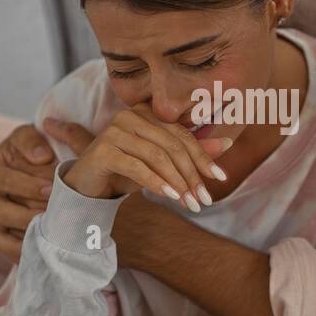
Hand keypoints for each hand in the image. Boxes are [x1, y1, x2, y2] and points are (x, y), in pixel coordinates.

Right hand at [0, 124, 59, 260]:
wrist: (43, 172)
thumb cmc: (38, 151)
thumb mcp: (32, 137)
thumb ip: (33, 140)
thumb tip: (41, 157)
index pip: (5, 180)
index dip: (29, 184)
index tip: (53, 187)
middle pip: (4, 208)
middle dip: (33, 209)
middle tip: (56, 208)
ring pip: (6, 228)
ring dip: (29, 226)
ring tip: (53, 224)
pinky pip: (4, 245)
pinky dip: (20, 247)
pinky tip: (43, 243)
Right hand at [58, 105, 232, 211]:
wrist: (88, 186)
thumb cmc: (127, 172)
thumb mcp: (162, 163)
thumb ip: (191, 152)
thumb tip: (227, 144)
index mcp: (147, 113)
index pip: (182, 134)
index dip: (204, 156)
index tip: (221, 178)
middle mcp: (130, 116)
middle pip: (172, 145)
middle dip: (192, 174)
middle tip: (204, 199)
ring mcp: (115, 130)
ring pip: (157, 156)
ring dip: (178, 182)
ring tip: (190, 203)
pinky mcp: (104, 149)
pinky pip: (138, 167)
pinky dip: (157, 183)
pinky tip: (171, 197)